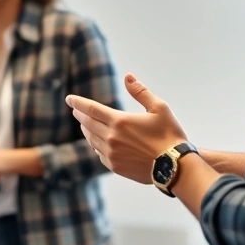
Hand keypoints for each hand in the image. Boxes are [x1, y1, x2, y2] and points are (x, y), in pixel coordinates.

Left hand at [66, 74, 188, 184]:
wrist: (175, 167)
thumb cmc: (170, 135)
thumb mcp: (159, 108)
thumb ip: (140, 92)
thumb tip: (128, 77)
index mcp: (119, 121)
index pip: (91, 108)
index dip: (77, 102)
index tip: (68, 98)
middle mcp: (111, 138)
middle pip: (88, 123)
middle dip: (80, 115)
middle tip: (76, 110)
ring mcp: (111, 154)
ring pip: (91, 139)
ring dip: (86, 130)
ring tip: (85, 124)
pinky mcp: (115, 166)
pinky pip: (98, 153)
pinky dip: (95, 145)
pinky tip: (97, 142)